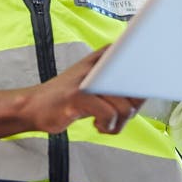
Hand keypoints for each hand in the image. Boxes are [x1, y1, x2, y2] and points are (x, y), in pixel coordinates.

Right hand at [22, 47, 144, 134]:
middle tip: (115, 117)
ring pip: (125, 107)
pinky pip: (109, 115)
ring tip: (104, 123)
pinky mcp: (78, 96)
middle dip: (130, 110)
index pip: (141, 65)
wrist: (35, 106)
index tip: (136, 98)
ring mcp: (88, 79)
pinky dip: (107, 126)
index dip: (145, 85)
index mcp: (105, 55)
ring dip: (118, 123)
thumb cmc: (70, 99)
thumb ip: (120, 85)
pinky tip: (96, 125)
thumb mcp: (96, 85)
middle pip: (137, 90)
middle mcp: (98, 62)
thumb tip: (146, 93)